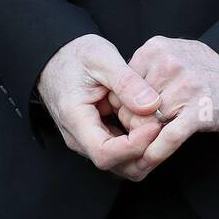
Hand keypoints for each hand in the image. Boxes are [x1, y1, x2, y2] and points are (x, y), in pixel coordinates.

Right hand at [37, 34, 167, 179]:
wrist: (57, 56)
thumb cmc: (75, 55)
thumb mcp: (102, 58)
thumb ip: (127, 81)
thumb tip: (152, 104)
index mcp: (75, 119)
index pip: (105, 154)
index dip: (134, 146)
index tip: (155, 126)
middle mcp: (79, 138)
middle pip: (116, 163)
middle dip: (144, 150)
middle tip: (162, 123)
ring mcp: (88, 140)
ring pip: (121, 161)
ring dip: (143, 146)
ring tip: (155, 118)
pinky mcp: (98, 135)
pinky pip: (121, 148)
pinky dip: (138, 139)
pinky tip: (147, 119)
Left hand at [110, 37, 218, 176]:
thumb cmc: (210, 69)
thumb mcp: (175, 54)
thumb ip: (149, 68)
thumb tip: (122, 92)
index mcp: (156, 48)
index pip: (122, 85)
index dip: (123, 106)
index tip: (125, 121)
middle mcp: (168, 63)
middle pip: (131, 105)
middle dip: (132, 126)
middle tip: (134, 140)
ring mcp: (184, 86)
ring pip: (147, 123)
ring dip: (143, 142)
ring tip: (140, 153)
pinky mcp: (199, 110)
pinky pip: (169, 137)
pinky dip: (156, 152)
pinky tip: (149, 161)